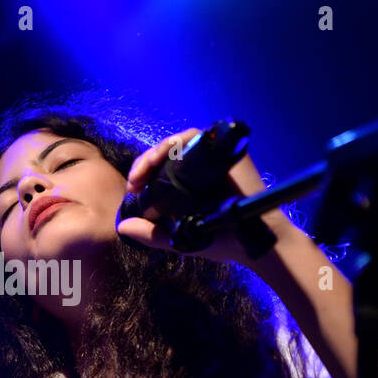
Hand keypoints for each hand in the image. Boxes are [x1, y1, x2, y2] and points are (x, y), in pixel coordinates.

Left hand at [116, 127, 302, 267]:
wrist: (254, 242)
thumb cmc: (221, 240)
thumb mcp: (179, 238)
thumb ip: (152, 234)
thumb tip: (122, 227)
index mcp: (188, 181)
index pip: (159, 167)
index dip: (142, 173)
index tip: (133, 189)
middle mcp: (199, 165)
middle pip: (164, 152)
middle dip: (145, 163)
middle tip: (135, 182)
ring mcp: (212, 155)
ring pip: (176, 141)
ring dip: (156, 151)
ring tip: (143, 172)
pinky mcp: (224, 149)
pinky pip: (195, 135)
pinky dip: (176, 141)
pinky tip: (163, 157)